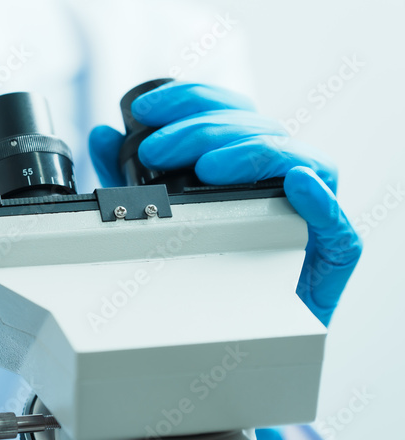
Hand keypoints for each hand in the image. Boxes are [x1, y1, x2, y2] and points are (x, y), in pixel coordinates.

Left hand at [89, 81, 361, 325]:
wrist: (234, 340)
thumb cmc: (204, 271)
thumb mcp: (155, 214)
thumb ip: (128, 177)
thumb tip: (102, 136)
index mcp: (246, 160)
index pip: (228, 110)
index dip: (189, 99)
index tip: (143, 109)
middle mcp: (282, 177)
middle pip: (257, 128)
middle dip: (202, 129)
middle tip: (155, 151)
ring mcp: (311, 213)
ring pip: (298, 162)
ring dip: (251, 152)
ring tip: (208, 165)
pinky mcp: (331, 254)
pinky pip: (337, 225)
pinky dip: (319, 199)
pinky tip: (296, 183)